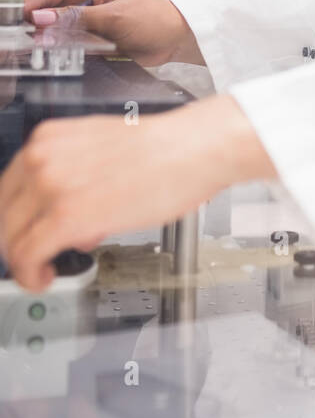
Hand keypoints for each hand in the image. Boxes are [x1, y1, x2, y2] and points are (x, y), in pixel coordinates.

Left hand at [0, 93, 276, 291]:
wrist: (193, 150)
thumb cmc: (165, 150)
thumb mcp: (104, 151)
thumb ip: (75, 177)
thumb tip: (70, 213)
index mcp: (49, 138)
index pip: (9, 188)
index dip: (18, 219)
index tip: (27, 234)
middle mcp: (42, 158)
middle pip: (4, 213)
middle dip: (18, 241)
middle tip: (37, 257)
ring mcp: (51, 186)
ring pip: (10, 237)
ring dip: (23, 261)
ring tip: (44, 271)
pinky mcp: (65, 216)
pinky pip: (26, 255)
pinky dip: (29, 275)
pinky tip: (44, 278)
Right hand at [22, 0, 204, 66]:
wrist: (173, 38)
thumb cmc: (153, 18)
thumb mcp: (113, 17)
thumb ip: (76, 18)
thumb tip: (43, 18)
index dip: (35, 6)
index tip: (26, 22)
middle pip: (48, 10)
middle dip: (41, 25)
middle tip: (35, 40)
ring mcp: (84, 17)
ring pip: (55, 28)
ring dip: (52, 39)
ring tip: (51, 48)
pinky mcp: (89, 35)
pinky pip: (67, 42)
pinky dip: (65, 48)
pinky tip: (65, 53)